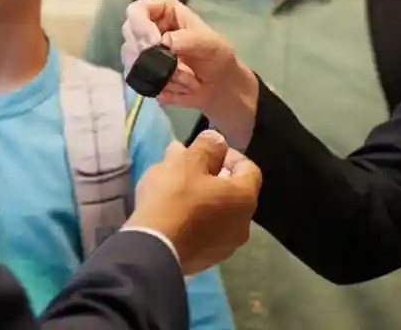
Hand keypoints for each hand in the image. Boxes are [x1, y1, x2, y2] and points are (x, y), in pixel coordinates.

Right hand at [122, 0, 259, 143]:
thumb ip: (188, 39)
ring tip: (188, 78)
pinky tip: (179, 87)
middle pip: (129, 34)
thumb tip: (164, 42)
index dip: (140, 25)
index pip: (137, 10)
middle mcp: (147, 28)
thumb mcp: (210, 44)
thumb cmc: (216, 57)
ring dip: (161, 73)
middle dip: (153, 54)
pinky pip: (138, 80)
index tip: (155, 43)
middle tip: (176, 66)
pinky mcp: (140, 73)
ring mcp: (141, 51)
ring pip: (132, 60)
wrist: (217, 86)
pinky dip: (159, 86)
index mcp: (163, 11)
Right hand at [125, 130, 261, 274]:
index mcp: (244, 198)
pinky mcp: (207, 260)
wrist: (152, 248)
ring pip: (219, 213)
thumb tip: (218, 140)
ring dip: (204, 198)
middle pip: (233, 192)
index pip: (248, 168)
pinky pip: (206, 232)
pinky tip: (174, 213)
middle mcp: (243, 224)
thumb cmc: (174, 198)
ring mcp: (226, 247)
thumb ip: (208, 146)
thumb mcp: (188, 161)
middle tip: (188, 168)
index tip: (206, 151)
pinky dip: (196, 220)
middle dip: (212, 176)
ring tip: (177, 190)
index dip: (229, 155)